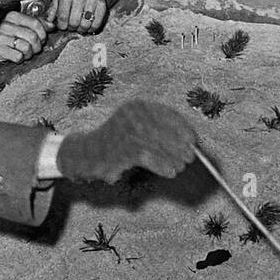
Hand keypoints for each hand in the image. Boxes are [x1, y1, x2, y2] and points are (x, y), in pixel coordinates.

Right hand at [0, 10, 48, 65]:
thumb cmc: (10, 38)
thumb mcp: (24, 28)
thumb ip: (39, 24)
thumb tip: (52, 25)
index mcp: (13, 16)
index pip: (36, 23)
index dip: (43, 34)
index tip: (41, 39)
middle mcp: (6, 25)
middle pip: (33, 36)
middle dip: (37, 46)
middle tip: (33, 49)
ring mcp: (0, 37)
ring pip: (26, 47)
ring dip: (29, 54)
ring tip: (24, 53)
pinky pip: (18, 56)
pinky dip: (20, 59)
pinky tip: (16, 56)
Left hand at [49, 0, 107, 32]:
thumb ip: (53, 9)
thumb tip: (49, 22)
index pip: (62, 16)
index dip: (61, 25)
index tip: (62, 26)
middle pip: (74, 22)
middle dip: (71, 28)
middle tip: (70, 26)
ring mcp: (92, 0)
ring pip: (85, 24)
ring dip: (81, 29)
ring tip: (78, 27)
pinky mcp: (102, 5)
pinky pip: (97, 23)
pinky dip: (91, 28)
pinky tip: (88, 26)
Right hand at [56, 100, 196, 181]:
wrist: (85, 155)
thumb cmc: (117, 146)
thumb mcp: (138, 133)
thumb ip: (160, 134)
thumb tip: (190, 143)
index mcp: (136, 106)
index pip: (166, 113)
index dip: (182, 128)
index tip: (194, 140)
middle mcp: (129, 114)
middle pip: (164, 129)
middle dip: (180, 145)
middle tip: (190, 158)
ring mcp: (123, 129)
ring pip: (157, 144)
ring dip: (173, 157)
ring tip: (180, 167)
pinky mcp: (119, 148)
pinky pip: (147, 157)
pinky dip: (162, 165)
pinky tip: (170, 172)